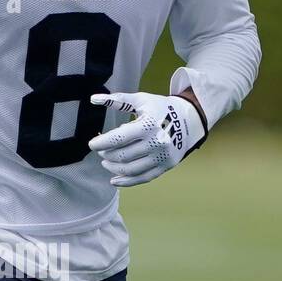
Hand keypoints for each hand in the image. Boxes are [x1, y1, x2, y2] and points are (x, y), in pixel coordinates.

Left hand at [88, 91, 206, 186]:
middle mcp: (156, 142)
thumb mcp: (141, 100)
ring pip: (131, 169)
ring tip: (105, 162)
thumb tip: (94, 99)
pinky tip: (114, 179)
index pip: (118, 138)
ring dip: (114, 168)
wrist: (188, 120)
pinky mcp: (166, 166)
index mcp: (148, 125)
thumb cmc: (160, 108)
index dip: (101, 143)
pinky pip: (143, 178)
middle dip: (106, 154)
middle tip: (100, 151)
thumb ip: (117, 100)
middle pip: (123, 155)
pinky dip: (127, 181)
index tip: (92, 144)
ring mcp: (162, 156)